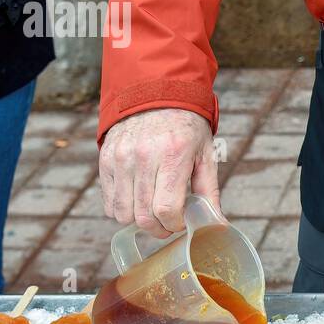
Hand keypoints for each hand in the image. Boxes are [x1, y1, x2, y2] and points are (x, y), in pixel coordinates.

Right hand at [99, 108, 220, 237]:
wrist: (155, 94)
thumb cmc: (186, 127)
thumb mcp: (205, 154)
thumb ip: (210, 191)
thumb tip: (218, 224)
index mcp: (172, 156)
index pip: (167, 208)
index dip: (175, 225)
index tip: (182, 223)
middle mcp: (143, 157)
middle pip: (143, 215)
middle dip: (158, 229)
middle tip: (168, 225)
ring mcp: (121, 159)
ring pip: (122, 213)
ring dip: (138, 222)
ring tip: (152, 214)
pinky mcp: (105, 160)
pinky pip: (108, 201)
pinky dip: (122, 209)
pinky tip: (137, 201)